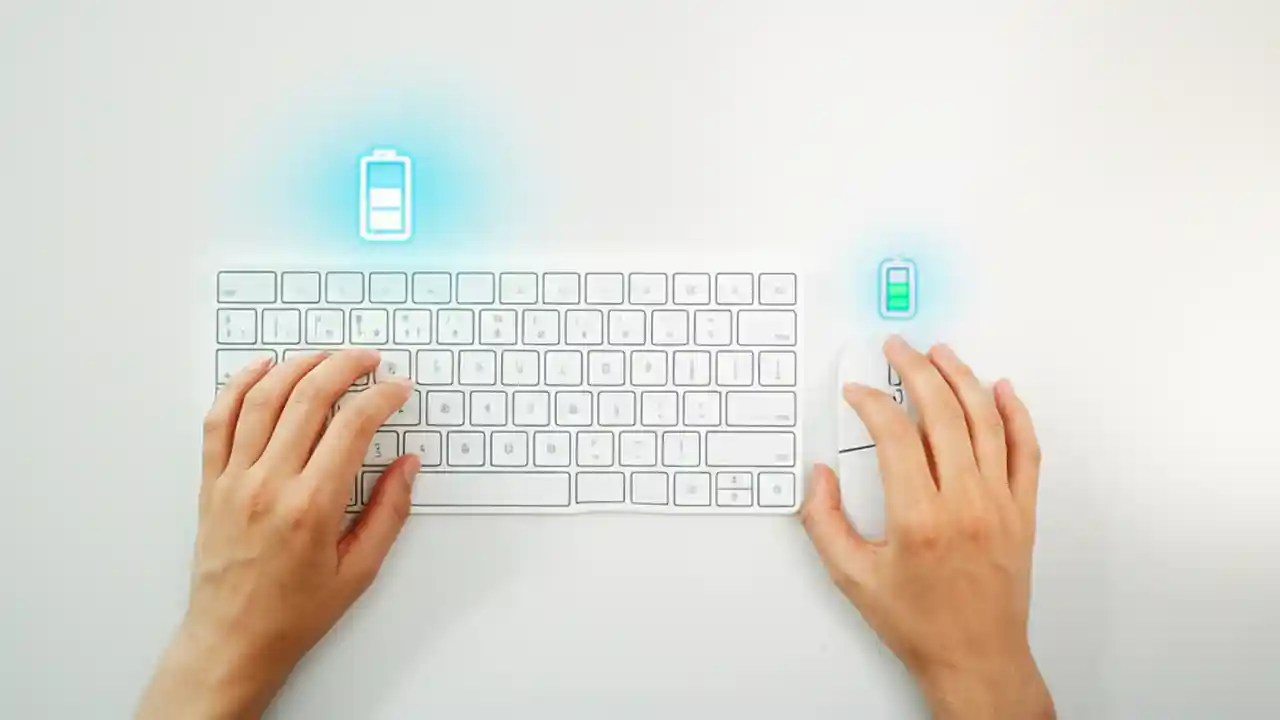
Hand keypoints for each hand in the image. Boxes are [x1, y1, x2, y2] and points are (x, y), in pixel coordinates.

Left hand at [138, 350, 418, 718]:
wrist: (232, 641)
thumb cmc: (295, 612)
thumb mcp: (359, 570)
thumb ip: (388, 512)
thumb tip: (407, 465)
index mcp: (312, 507)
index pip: (352, 427)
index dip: (382, 398)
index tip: (398, 389)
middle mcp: (270, 485)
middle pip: (308, 399)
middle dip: (345, 367)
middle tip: (368, 359)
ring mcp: (234, 480)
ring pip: (263, 399)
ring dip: (298, 366)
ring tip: (325, 356)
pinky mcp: (210, 482)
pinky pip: (219, 419)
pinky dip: (239, 385)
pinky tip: (261, 368)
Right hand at [802, 337, 1052, 719]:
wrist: (976, 658)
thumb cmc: (918, 623)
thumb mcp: (852, 577)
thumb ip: (824, 522)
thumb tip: (819, 476)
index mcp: (919, 518)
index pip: (896, 435)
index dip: (873, 402)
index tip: (858, 392)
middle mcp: (964, 503)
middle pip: (943, 413)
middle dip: (916, 371)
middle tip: (897, 349)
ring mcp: (1000, 504)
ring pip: (986, 421)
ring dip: (962, 378)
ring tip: (941, 353)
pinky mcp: (1023, 511)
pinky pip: (1026, 450)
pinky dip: (1016, 414)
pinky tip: (1002, 390)